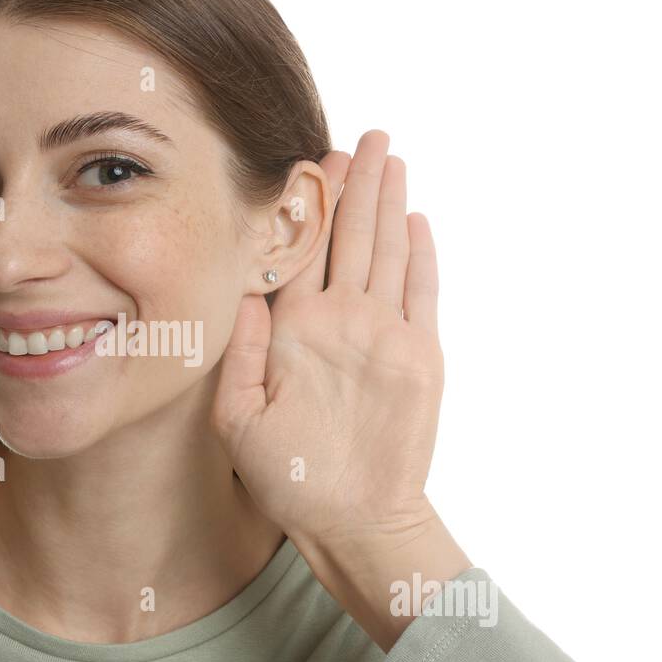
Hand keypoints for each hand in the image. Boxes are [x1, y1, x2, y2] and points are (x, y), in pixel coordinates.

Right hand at [211, 130, 447, 562]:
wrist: (364, 522)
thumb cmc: (292, 479)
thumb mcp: (235, 423)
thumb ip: (237, 352)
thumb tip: (247, 292)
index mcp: (294, 333)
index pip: (302, 247)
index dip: (312, 198)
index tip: (320, 160)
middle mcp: (345, 321)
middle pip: (352, 235)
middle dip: (360, 181)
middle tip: (370, 138)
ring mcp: (391, 335)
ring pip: (389, 250)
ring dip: (391, 201)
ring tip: (393, 159)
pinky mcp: (425, 356)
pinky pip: (424, 288)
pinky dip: (421, 250)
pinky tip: (417, 220)